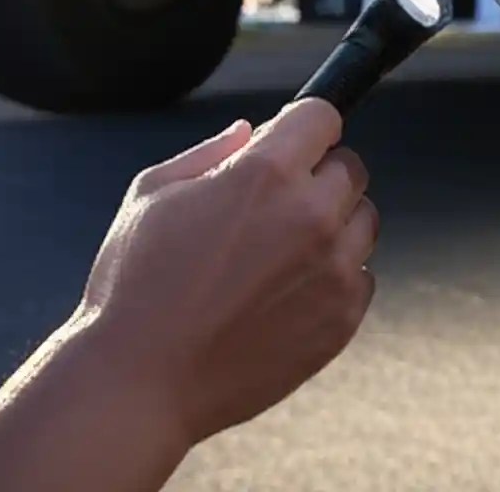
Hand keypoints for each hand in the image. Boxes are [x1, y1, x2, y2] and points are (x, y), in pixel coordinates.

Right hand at [0, 99, 378, 491]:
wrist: (141, 381)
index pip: (323, 117)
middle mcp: (311, 215)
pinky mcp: (342, 319)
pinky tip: (285, 293)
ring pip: (364, 221)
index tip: (292, 141)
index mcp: (265, 173)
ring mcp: (333, 270)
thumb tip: (251, 131)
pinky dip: (334, 277)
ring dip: (334, 224)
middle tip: (276, 203)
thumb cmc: (135, 284)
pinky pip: (361, 277)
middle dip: (319, 174)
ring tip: (280, 252)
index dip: (304, 125)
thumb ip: (210, 153)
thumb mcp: (153, 195)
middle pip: (350, 169)